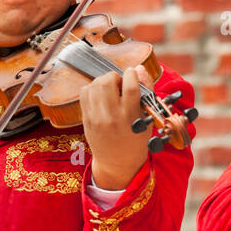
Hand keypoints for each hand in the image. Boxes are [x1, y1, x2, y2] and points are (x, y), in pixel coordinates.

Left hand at [80, 64, 151, 188]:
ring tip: (111, 90)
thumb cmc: (136, 139)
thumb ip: (146, 91)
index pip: (130, 87)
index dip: (131, 74)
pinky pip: (84, 92)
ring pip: (94, 85)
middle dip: (114, 77)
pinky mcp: (86, 118)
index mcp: (130, 118)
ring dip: (103, 81)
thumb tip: (139, 68)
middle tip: (120, 85)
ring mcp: (96, 118)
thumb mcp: (146, 118)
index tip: (132, 73)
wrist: (117, 162)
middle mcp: (111, 117)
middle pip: (107, 82)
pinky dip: (92, 88)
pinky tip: (101, 96)